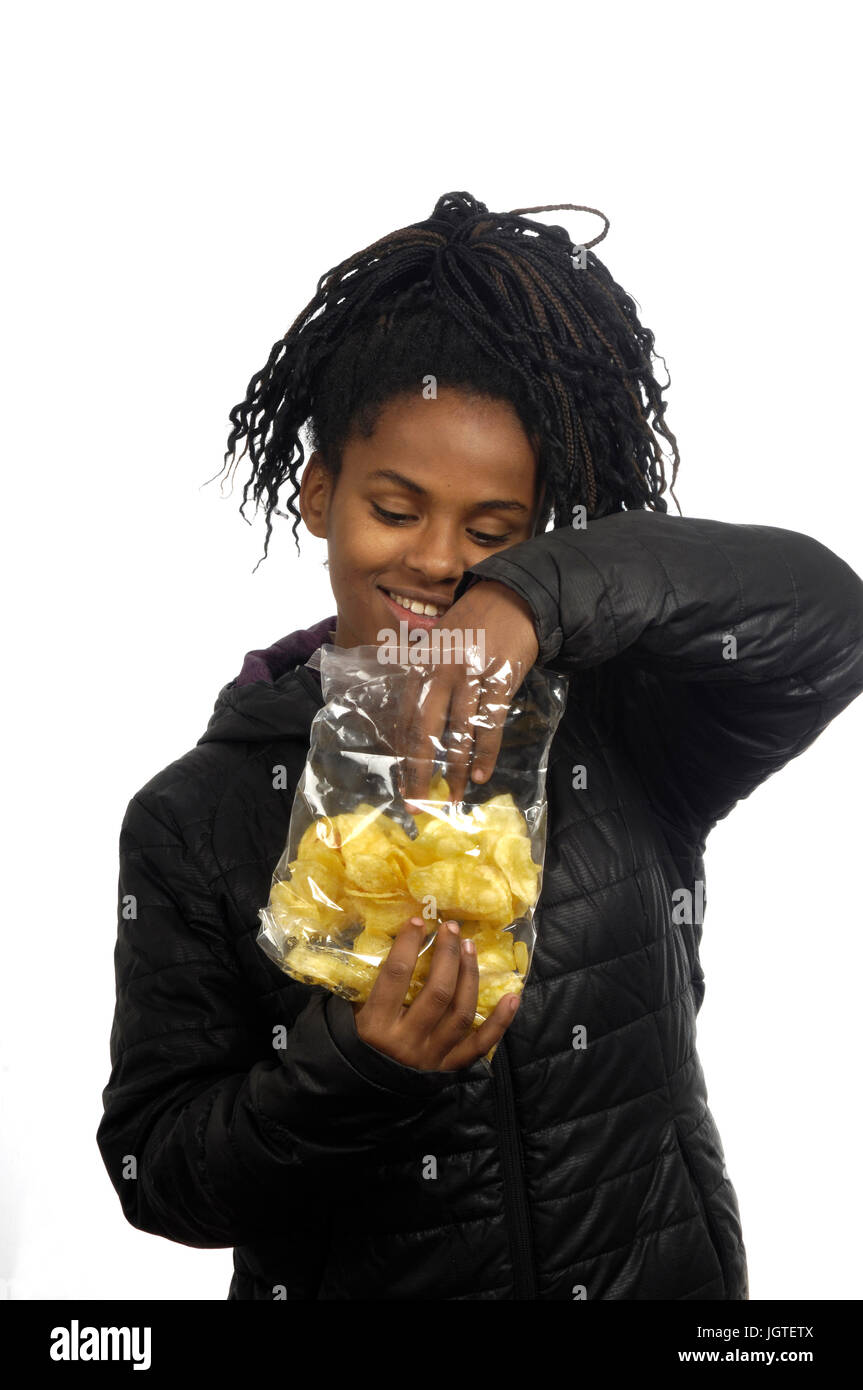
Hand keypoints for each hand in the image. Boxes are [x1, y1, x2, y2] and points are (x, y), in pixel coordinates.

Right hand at [350, 916, 520, 1071]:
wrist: (362, 1091)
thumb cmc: (354, 1043)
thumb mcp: (350, 1014)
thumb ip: (368, 984)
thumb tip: (391, 942)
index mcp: (376, 1026)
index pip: (396, 976)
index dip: (409, 945)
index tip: (418, 921)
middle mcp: (407, 1042)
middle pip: (437, 992)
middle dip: (447, 955)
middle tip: (451, 928)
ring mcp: (431, 1056)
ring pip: (461, 1012)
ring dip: (469, 976)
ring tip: (469, 947)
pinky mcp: (448, 1068)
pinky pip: (479, 1045)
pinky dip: (500, 1022)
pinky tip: (512, 997)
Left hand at [396, 579, 539, 805]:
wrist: (511, 598)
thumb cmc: (472, 625)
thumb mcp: (437, 646)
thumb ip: (423, 679)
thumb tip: (409, 721)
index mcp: (421, 667)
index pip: (407, 721)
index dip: (404, 757)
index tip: (403, 785)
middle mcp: (440, 673)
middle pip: (425, 732)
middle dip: (420, 773)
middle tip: (418, 804)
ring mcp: (470, 675)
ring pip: (460, 733)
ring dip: (458, 771)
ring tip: (457, 798)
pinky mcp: (499, 678)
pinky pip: (491, 724)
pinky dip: (486, 752)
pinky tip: (483, 775)